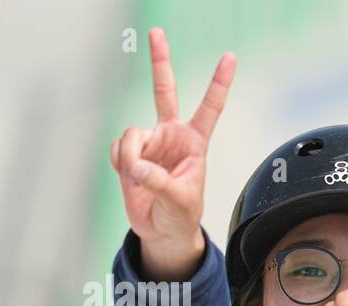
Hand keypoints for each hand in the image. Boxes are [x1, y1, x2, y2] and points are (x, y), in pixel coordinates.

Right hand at [109, 27, 235, 278]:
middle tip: (156, 31)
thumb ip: (160, 182)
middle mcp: (171, 135)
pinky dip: (120, 165)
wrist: (161, 231)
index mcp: (195, 143)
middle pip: (164, 90)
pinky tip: (130, 178)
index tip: (230, 56)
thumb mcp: (180, 202)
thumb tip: (138, 167)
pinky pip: (117, 150)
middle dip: (160, 60)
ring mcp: (148, 142)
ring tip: (140, 180)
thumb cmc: (181, 216)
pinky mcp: (128, 153)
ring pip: (130, 134)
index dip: (219, 82)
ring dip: (131, 158)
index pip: (210, 107)